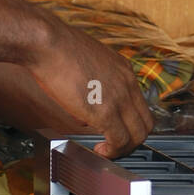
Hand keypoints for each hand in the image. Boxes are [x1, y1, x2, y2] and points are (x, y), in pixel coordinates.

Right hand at [24, 11, 154, 157]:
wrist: (47, 43)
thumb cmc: (57, 49)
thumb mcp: (86, 65)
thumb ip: (93, 89)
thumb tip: (86, 115)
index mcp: (124, 70)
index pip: (140, 105)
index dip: (130, 123)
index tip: (116, 130)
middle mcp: (127, 83)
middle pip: (146, 122)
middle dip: (132, 139)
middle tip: (114, 145)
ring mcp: (119, 97)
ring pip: (138, 134)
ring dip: (124, 148)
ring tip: (107, 151)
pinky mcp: (105, 111)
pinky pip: (120, 140)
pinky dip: (112, 151)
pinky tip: (100, 151)